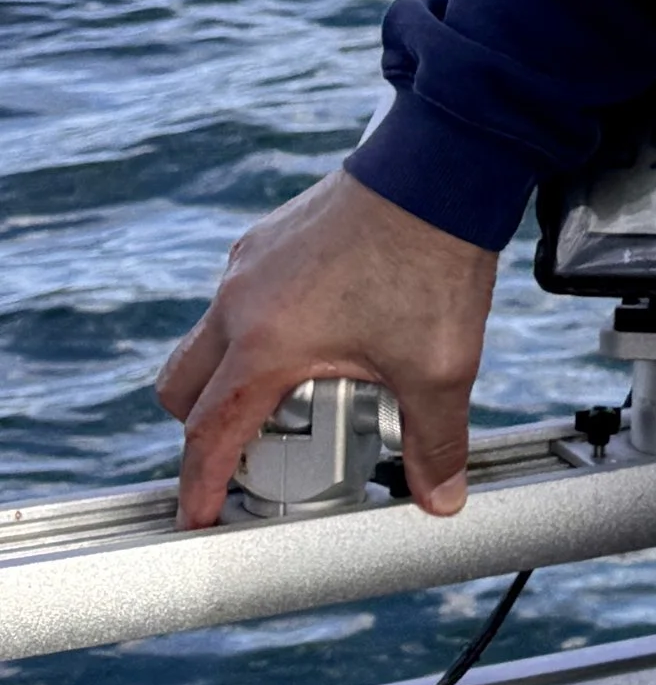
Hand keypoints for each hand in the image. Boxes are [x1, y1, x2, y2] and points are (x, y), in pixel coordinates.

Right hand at [157, 169, 497, 529]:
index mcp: (264, 343)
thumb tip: (442, 496)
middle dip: (202, 430)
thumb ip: (435, 441)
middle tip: (251, 456)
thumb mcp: (439, 367)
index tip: (198, 516)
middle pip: (185, 386)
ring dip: (234, 376)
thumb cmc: (431, 259)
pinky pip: (241, 297)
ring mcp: (251, 263)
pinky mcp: (272, 237)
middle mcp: (241, 301)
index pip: (208, 433)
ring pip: (211, 337)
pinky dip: (258, 330)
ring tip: (295, 397)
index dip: (201, 484)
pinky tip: (318, 335)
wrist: (440, 169)